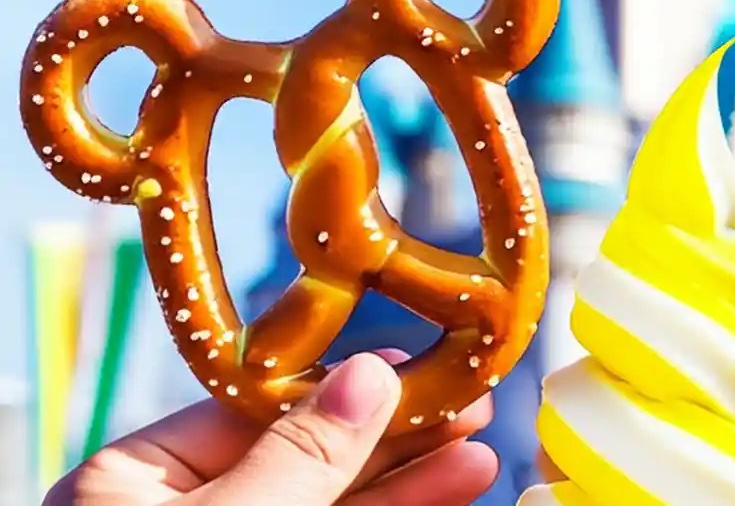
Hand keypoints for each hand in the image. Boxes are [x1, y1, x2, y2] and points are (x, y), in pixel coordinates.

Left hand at [46, 350, 496, 504]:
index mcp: (130, 483)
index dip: (342, 388)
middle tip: (471, 401)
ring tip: (480, 451)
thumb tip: (368, 376)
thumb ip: (299, 458)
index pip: (252, 410)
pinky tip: (449, 491)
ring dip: (411, 482)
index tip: (414, 366)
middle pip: (305, 455)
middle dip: (394, 434)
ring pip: (333, 504)